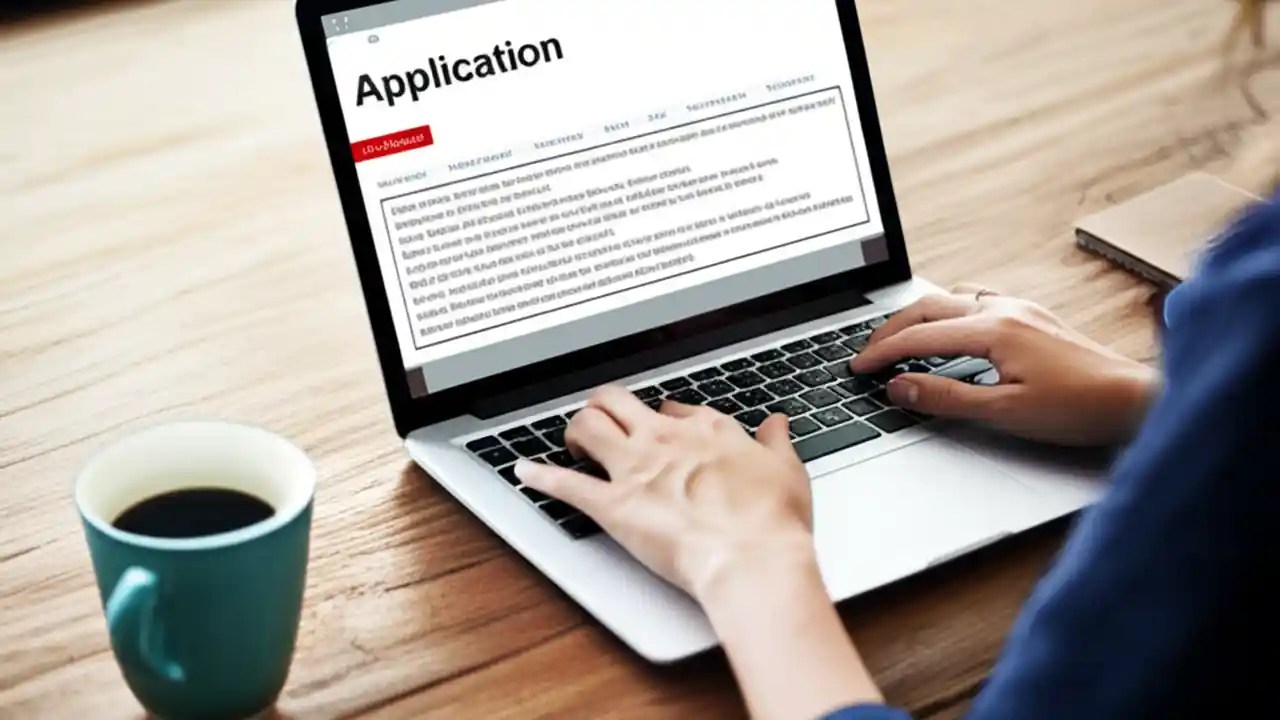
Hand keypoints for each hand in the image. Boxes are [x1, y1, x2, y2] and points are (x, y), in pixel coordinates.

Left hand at [516, 386, 884, 717]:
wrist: (751, 558)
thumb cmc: (772, 522)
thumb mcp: (788, 471)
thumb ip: (775, 444)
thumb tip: (776, 425)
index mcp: (707, 432)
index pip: (673, 408)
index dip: (662, 415)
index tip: (660, 425)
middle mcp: (665, 440)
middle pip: (619, 401)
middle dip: (606, 406)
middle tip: (604, 421)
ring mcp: (636, 470)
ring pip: (588, 425)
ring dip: (575, 430)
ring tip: (573, 442)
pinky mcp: (613, 505)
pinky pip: (565, 484)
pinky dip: (539, 478)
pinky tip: (524, 472)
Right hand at [850, 285, 1158, 446]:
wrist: (1135, 400)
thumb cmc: (1078, 408)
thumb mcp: (1004, 412)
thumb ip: (945, 398)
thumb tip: (898, 387)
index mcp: (993, 330)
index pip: (919, 337)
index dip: (882, 353)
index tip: (858, 368)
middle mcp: (1004, 310)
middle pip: (928, 308)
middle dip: (891, 329)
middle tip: (867, 352)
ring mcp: (1020, 308)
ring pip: (951, 299)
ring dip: (919, 316)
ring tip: (899, 339)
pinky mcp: (1033, 316)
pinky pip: (976, 301)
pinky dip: (948, 313)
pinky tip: (949, 330)